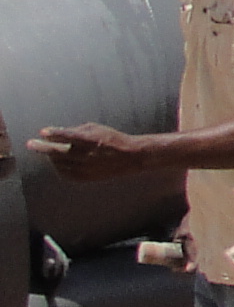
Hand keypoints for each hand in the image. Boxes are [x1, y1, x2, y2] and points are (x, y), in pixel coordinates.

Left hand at [29, 124, 154, 181]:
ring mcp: (86, 168)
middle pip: (58, 152)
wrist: (129, 157)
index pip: (68, 136)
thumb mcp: (96, 129)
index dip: (54, 134)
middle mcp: (87, 155)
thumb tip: (55, 133)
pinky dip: (58, 167)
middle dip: (42, 147)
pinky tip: (57, 162)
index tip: (42, 132)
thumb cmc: (111, 138)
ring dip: (51, 156)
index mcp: (92, 140)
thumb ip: (76, 130)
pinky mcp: (85, 177)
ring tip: (48, 151)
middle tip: (30, 144)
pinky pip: (65, 173)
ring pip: (59, 163)